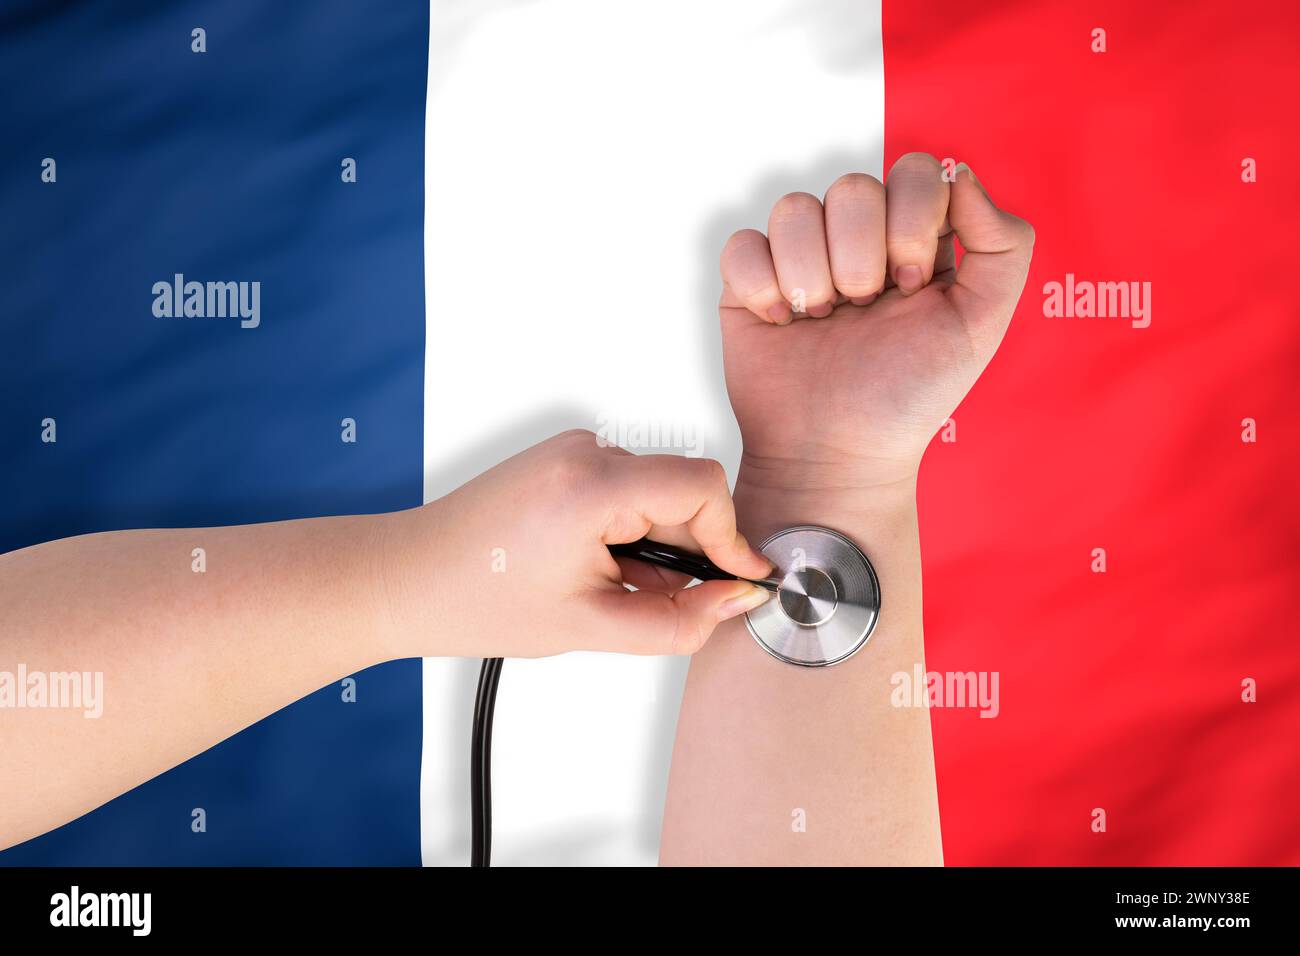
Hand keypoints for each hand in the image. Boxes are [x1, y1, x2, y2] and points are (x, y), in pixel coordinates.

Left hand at [379, 429, 772, 658]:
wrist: (407, 579)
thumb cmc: (477, 599)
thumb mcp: (590, 626)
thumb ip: (677, 620)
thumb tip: (734, 600)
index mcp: (590, 484)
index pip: (702, 485)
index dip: (731, 536)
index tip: (738, 579)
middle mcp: (583, 450)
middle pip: (680, 490)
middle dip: (689, 549)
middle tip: (669, 603)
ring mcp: (570, 449)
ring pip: (655, 492)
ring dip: (656, 544)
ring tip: (616, 591)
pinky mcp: (561, 459)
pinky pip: (625, 488)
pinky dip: (629, 531)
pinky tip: (601, 569)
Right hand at [718, 153, 1033, 496]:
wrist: (836, 453)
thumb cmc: (907, 397)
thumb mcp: (981, 325)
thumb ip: (1003, 245)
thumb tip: (959, 176)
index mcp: (914, 239)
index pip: (912, 174)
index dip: (911, 222)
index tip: (912, 287)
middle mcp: (856, 242)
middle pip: (852, 187)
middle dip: (861, 256)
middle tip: (865, 311)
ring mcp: (800, 259)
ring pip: (794, 209)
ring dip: (812, 275)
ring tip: (823, 323)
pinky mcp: (749, 284)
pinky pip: (743, 245)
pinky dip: (763, 287)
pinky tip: (782, 324)